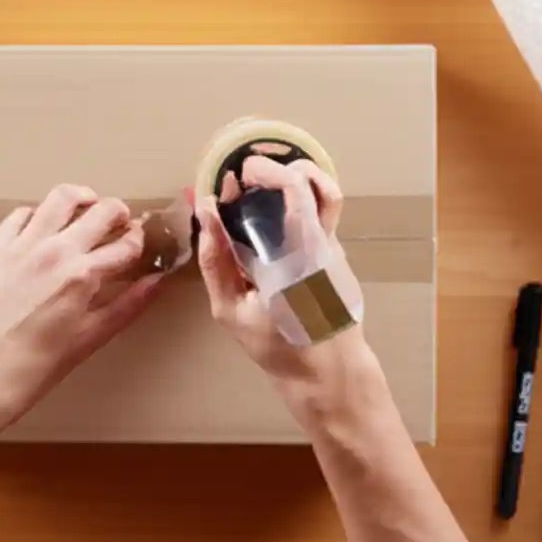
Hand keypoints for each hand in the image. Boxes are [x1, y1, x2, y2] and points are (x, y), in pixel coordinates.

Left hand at [0, 184, 164, 435]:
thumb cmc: (26, 371)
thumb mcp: (86, 341)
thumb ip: (125, 307)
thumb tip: (154, 284)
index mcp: (82, 277)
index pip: (126, 244)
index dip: (139, 241)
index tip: (139, 243)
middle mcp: (54, 252)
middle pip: (101, 211)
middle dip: (118, 213)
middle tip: (120, 221)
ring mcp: (21, 246)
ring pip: (60, 198)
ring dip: (81, 198)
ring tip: (86, 207)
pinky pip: (20, 215)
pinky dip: (38, 214)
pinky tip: (41, 226)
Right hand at [196, 156, 379, 424]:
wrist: (328, 371)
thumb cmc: (278, 346)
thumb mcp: (231, 311)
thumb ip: (215, 260)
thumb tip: (206, 212)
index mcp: (300, 254)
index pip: (293, 189)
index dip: (262, 173)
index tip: (231, 179)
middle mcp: (323, 243)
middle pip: (313, 182)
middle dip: (274, 169)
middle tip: (245, 177)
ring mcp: (334, 246)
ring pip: (324, 193)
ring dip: (292, 179)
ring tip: (261, 186)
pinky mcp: (336, 253)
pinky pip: (320, 212)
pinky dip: (296, 200)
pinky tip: (270, 214)